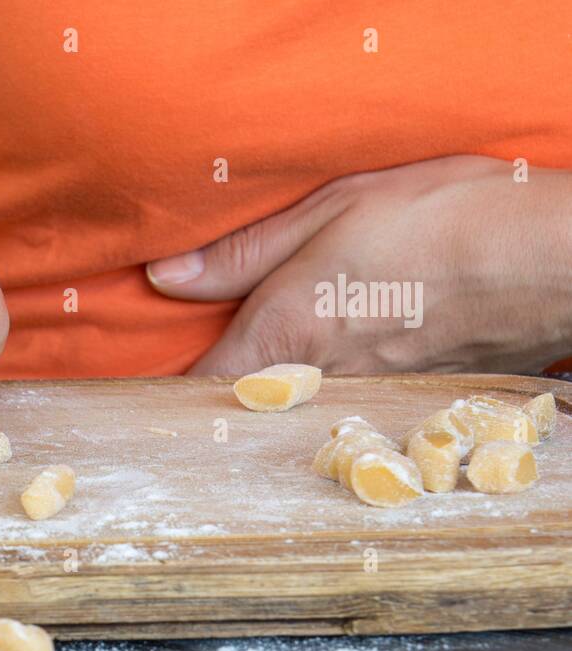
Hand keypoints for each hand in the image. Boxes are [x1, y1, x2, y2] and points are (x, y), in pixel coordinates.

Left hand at [146, 156, 571, 374]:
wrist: (552, 259)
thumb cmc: (442, 219)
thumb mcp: (332, 209)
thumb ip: (241, 253)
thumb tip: (164, 276)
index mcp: (286, 333)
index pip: (199, 392)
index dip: (166, 399)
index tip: (146, 391)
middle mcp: (318, 380)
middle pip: (243, 411)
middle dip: (217, 401)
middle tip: (200, 379)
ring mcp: (362, 400)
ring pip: (292, 414)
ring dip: (271, 400)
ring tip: (263, 374)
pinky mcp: (401, 404)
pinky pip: (340, 410)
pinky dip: (323, 399)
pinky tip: (334, 370)